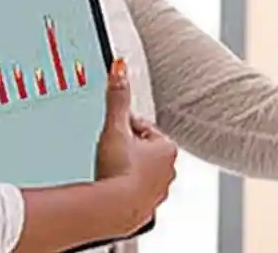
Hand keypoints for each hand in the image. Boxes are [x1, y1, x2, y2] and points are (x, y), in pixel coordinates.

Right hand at [94, 58, 176, 234]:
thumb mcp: (115, 127)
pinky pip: (133, 192)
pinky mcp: (146, 208)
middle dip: (126, 149)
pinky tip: (111, 188)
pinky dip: (123, 189)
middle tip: (108, 152)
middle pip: (141, 150)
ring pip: (138, 172)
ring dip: (124, 169)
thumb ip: (117, 97)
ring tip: (109, 171)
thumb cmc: (119, 171)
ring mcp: (159, 192)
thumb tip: (120, 67)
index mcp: (167, 148)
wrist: (114, 210)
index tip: (111, 133)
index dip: (123, 128)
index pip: (143, 128)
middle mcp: (168, 171)